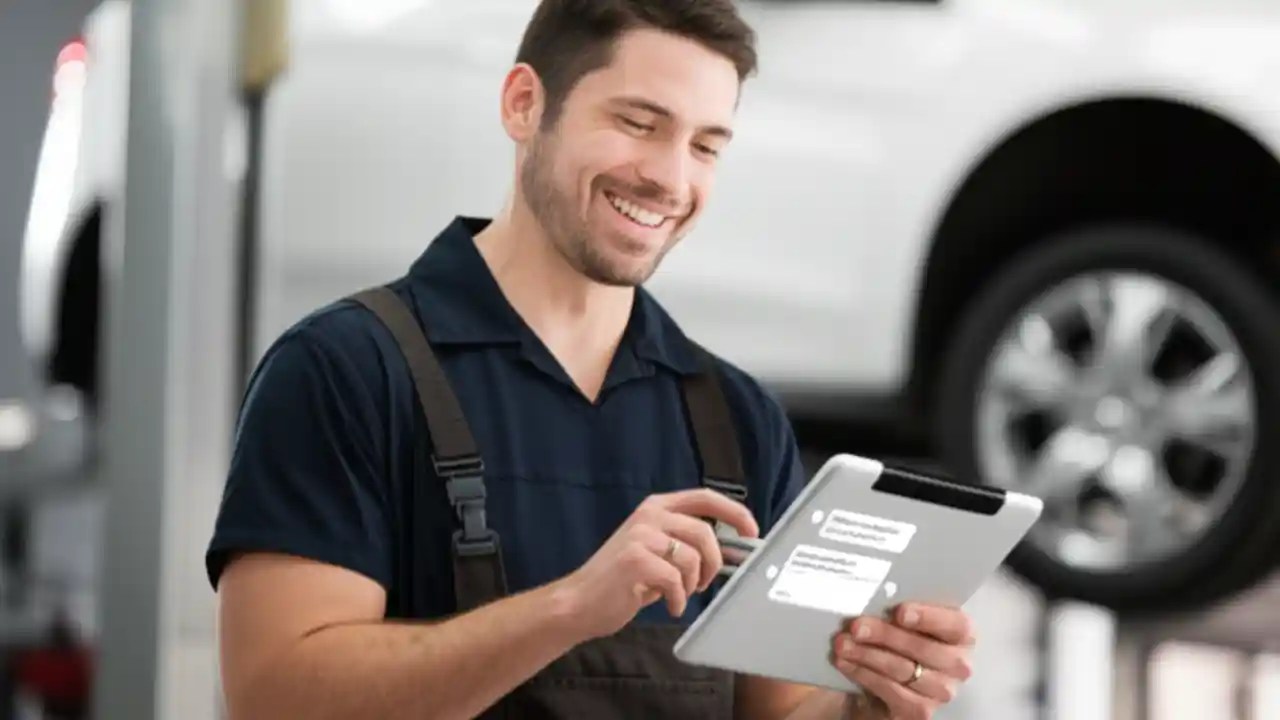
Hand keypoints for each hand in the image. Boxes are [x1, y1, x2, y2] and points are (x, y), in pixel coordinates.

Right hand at [552, 488, 758, 641]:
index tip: (752, 532)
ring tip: (679, 594)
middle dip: (713, 563)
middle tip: (703, 583)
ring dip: (693, 584)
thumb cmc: (622, 580)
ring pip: (692, 558)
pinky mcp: (634, 560)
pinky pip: (676, 581)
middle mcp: (648, 515)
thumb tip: (729, 549)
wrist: (579, 602)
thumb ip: (684, 542)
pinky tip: (668, 605)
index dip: (734, 512)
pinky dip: (678, 599)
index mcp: (656, 507)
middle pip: (705, 533)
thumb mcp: (655, 551)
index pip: (704, 497)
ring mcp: (639, 535)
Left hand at [831, 604, 974, 719]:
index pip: (955, 624)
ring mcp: (942, 691)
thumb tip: (876, 595)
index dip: (929, 617)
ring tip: (843, 644)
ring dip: (868, 655)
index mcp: (961, 634)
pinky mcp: (921, 711)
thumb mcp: (900, 619)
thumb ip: (898, 608)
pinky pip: (892, 691)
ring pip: (904, 670)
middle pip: (923, 648)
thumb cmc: (895, 641)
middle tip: (856, 626)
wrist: (880, 682)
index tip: (900, 612)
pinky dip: (864, 674)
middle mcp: (958, 664)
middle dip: (885, 635)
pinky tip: (846, 663)